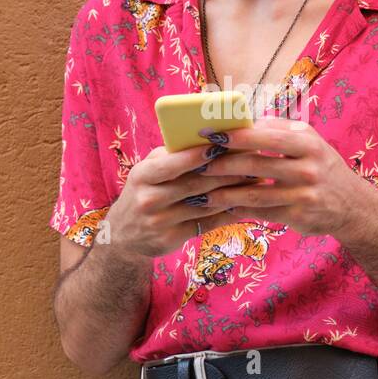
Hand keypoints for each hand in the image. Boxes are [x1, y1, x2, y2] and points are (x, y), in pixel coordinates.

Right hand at [104, 138, 265, 256]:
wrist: (123, 234)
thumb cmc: (143, 192)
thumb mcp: (147, 171)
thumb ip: (171, 157)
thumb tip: (208, 139)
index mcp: (142, 175)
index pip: (172, 164)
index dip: (198, 155)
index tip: (223, 144)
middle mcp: (148, 199)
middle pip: (194, 184)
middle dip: (225, 172)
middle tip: (251, 162)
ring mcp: (159, 222)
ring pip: (204, 206)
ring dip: (232, 193)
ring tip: (254, 181)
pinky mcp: (171, 239)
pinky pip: (206, 224)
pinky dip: (226, 213)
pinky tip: (243, 203)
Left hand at [185, 117, 371, 238]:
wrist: (353, 205)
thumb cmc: (322, 166)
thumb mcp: (310, 142)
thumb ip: (279, 130)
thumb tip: (243, 122)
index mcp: (307, 142)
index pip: (265, 136)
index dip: (235, 136)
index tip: (209, 135)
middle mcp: (307, 167)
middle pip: (255, 164)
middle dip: (223, 164)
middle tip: (199, 165)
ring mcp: (303, 194)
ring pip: (254, 193)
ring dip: (225, 193)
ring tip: (203, 192)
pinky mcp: (298, 216)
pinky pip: (262, 212)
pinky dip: (240, 210)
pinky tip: (224, 207)